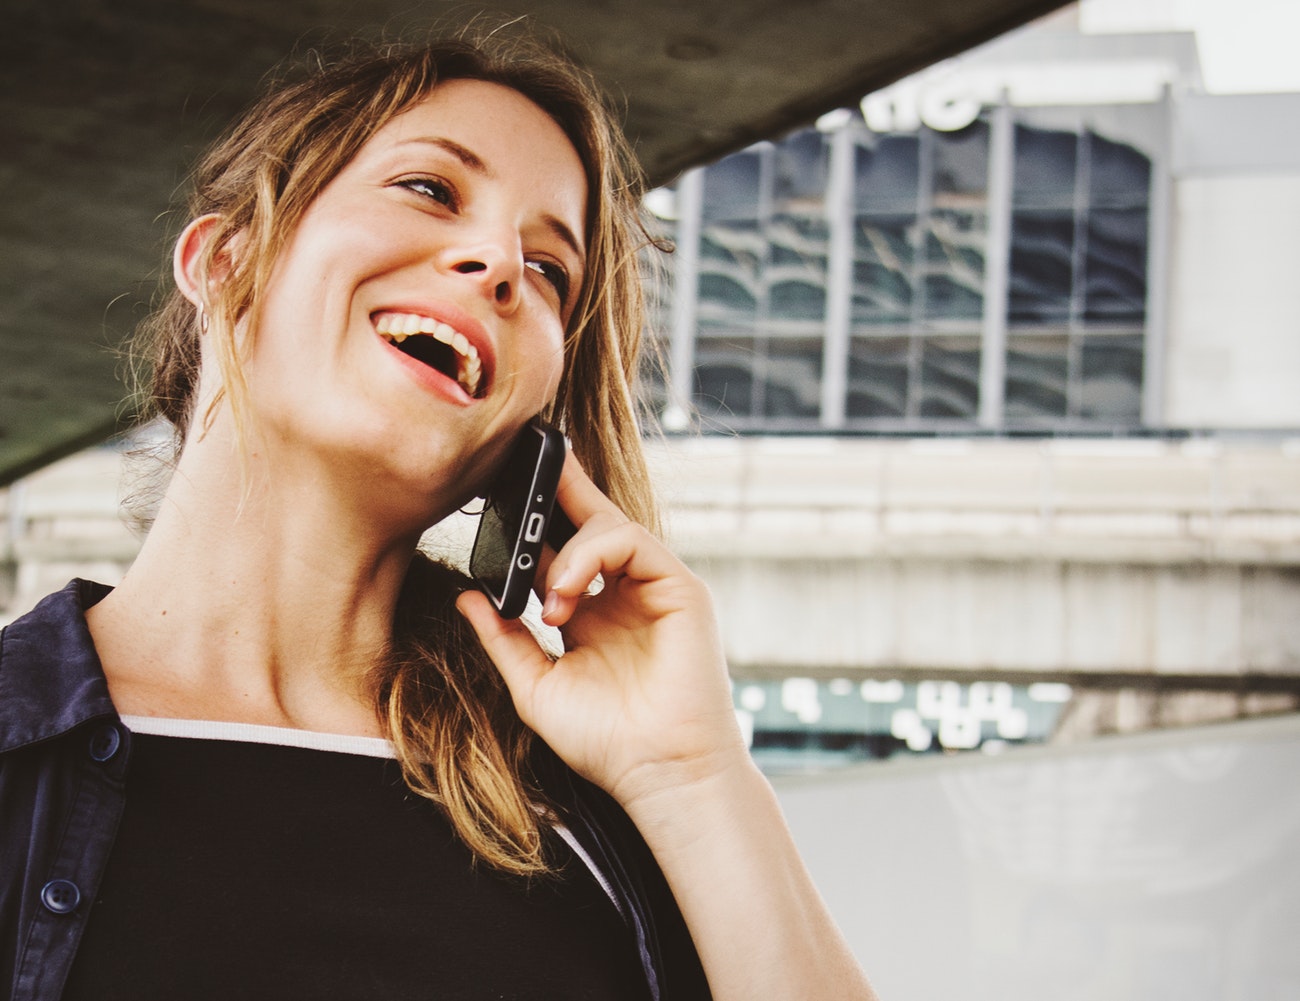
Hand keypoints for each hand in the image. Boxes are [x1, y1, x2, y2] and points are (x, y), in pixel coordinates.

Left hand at [455, 454, 747, 811]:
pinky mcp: (681, 588)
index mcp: (593, 612)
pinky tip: (566, 592)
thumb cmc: (605, 741)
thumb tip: (467, 596)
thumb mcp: (536, 686)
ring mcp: (655, 587)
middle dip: (559, 489)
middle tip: (522, 459)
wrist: (656, 773)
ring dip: (568, 552)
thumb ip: (503, 640)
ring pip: (611, 525)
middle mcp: (626, 592)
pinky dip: (594, 555)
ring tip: (548, 601)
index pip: (564, 550)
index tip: (501, 491)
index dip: (537, 520)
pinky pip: (634, 542)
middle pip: (591, 520)